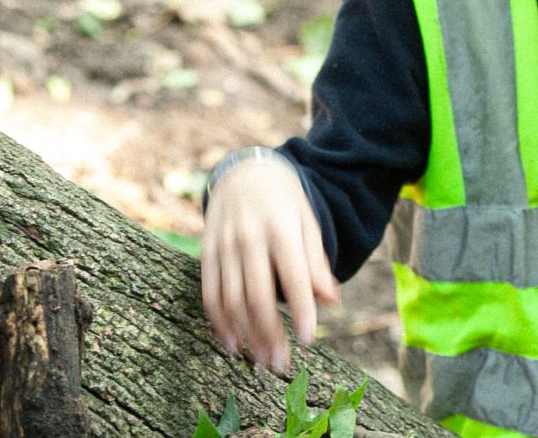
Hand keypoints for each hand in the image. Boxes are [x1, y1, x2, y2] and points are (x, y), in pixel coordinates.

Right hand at [200, 159, 339, 373]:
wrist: (245, 173)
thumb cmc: (285, 204)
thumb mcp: (307, 223)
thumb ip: (316, 262)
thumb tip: (332, 302)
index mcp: (282, 229)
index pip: (293, 277)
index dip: (300, 311)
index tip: (307, 341)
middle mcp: (250, 238)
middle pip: (258, 295)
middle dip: (269, 334)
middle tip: (280, 365)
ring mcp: (224, 246)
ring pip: (232, 300)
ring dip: (245, 335)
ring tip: (259, 362)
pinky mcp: (206, 253)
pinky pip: (209, 293)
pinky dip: (219, 322)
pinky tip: (232, 344)